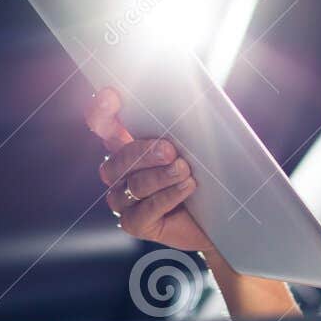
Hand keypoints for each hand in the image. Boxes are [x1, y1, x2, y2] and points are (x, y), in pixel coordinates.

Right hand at [85, 87, 209, 251]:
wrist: (218, 216)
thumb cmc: (204, 175)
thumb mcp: (194, 146)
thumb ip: (182, 127)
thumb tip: (189, 106)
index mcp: (127, 145)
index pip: (103, 125)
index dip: (101, 111)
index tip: (113, 96)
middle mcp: (119, 173)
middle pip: (118, 159)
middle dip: (143, 152)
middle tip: (170, 150)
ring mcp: (123, 200)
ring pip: (133, 185)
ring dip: (162, 176)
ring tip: (185, 170)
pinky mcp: (134, 223)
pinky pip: (145, 210)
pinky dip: (168, 197)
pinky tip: (186, 188)